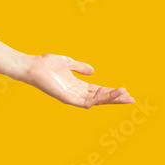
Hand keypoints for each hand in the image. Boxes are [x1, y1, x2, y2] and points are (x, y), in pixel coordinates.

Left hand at [19, 53, 134, 108]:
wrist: (33, 66)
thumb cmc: (47, 64)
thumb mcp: (68, 63)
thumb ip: (80, 67)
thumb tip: (93, 71)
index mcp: (77, 85)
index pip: (98, 91)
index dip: (111, 91)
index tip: (125, 90)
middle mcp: (76, 93)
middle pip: (100, 98)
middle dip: (115, 99)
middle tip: (131, 99)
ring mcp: (72, 97)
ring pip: (97, 101)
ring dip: (112, 99)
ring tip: (126, 96)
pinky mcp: (68, 99)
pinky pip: (88, 101)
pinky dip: (101, 98)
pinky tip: (112, 94)